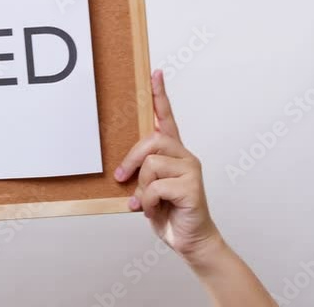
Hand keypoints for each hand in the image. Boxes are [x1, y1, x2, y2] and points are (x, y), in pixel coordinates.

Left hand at [115, 70, 220, 259]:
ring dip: (141, 189)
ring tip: (147, 204)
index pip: (166, 118)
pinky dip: (148, 202)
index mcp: (173, 153)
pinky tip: (154, 211)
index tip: (154, 72)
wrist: (189, 241)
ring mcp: (190, 170)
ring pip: (151, 164)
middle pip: (152, 140)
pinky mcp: (192, 186)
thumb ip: (140, 174)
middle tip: (121, 178)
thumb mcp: (147, 190)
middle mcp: (185, 156)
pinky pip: (156, 186)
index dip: (159, 95)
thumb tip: (122, 171)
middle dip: (132, 159)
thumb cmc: (169, 213)